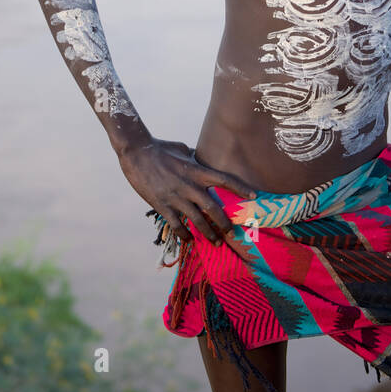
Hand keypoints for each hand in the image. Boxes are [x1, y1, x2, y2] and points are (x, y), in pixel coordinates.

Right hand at [118, 138, 257, 242]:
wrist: (137, 152)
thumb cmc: (161, 148)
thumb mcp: (183, 150)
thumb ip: (195, 159)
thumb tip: (203, 160)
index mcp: (197, 170)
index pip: (225, 180)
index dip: (241, 188)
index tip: (254, 196)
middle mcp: (190, 186)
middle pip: (214, 208)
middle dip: (225, 223)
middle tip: (231, 232)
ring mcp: (176, 197)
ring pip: (198, 221)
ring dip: (209, 234)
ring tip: (215, 242)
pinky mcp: (162, 205)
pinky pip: (177, 225)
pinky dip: (184, 235)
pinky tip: (189, 240)